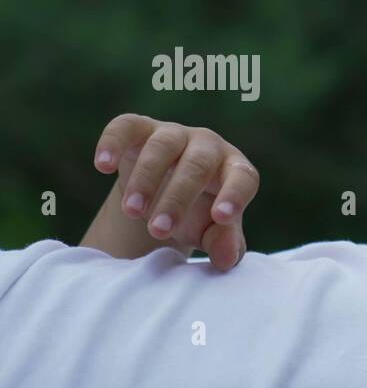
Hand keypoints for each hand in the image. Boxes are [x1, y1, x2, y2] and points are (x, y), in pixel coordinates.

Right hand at [91, 114, 259, 270]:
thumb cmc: (198, 215)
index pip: (243, 177)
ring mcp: (174, 134)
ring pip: (163, 147)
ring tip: (132, 211)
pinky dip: (113, 142)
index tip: (221, 217)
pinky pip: (126, 127)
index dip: (234, 195)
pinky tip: (102, 165)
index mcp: (235, 169)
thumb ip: (224, 243)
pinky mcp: (140, 128)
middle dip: (177, 199)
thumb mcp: (212, 233)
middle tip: (158, 231)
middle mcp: (208, 145)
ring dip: (146, 180)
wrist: (163, 194)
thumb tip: (226, 260)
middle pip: (197, 165)